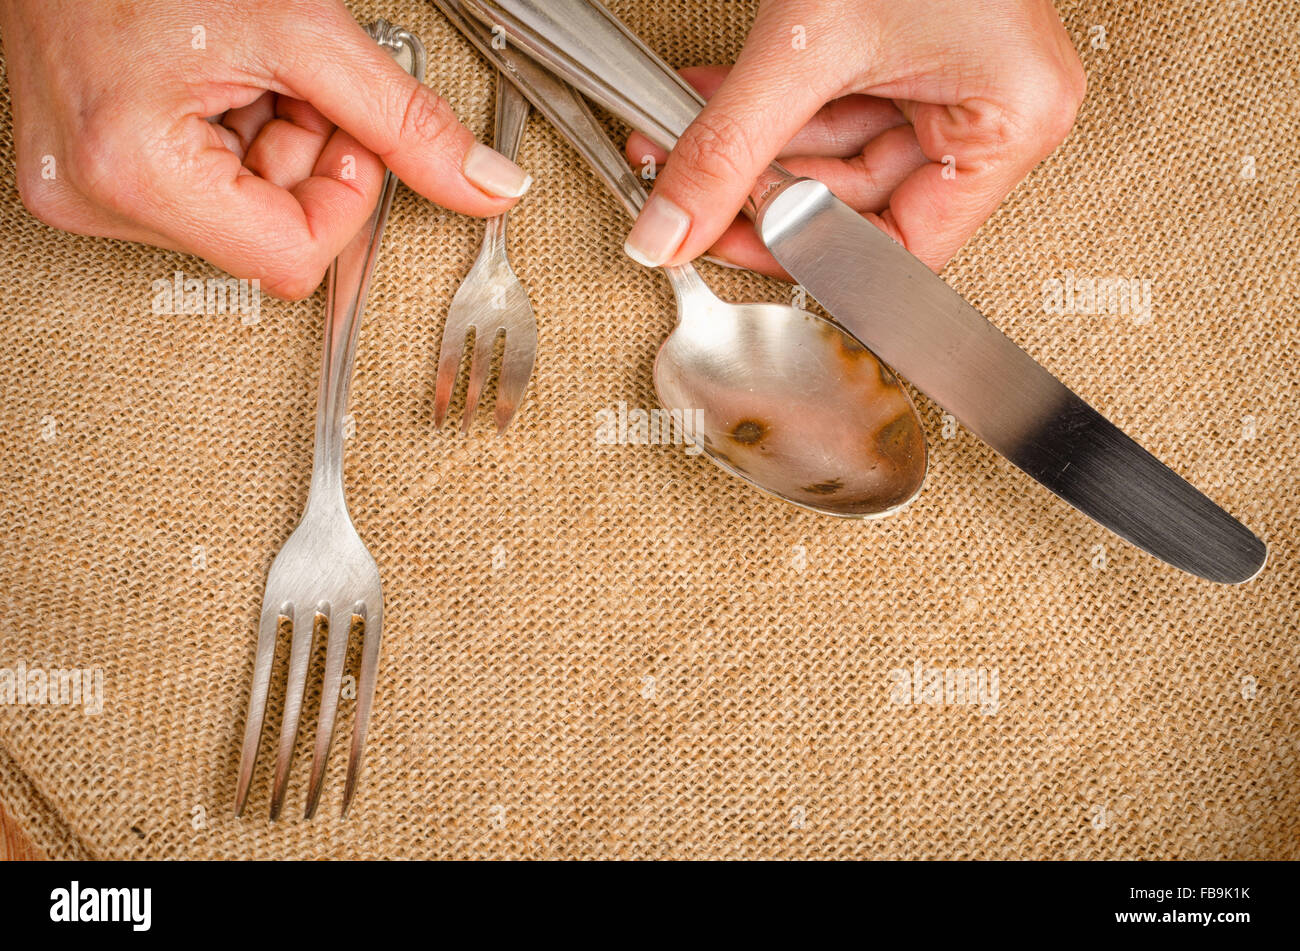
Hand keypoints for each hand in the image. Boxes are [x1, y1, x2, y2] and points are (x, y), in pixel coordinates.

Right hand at [0, 0, 533, 298]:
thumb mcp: (303, 31)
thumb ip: (406, 121)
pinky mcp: (86, 175)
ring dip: (270, 145)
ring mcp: (83, 191)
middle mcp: (95, 198)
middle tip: (291, 87)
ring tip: (241, 73)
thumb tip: (489, 187)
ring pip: (241, 217)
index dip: (344, 197)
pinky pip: (199, 193)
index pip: (295, 258)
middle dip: (306, 159)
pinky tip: (212, 85)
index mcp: (136, 173)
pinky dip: (231, 141)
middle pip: (269, 238)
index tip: (347, 135)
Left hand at [624, 0, 1084, 277]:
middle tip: (690, 189)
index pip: (903, 247)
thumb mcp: (804, 46)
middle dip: (764, 190)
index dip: (813, 256)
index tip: (737, 246)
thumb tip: (670, 229)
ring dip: (756, 149)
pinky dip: (773, 111)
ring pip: (836, 155)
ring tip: (684, 137)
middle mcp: (994, 110)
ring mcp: (954, 81)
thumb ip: (728, 148)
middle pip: (861, 203)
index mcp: (1010, 121)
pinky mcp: (915, 55)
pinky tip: (714, 106)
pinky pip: (836, 107)